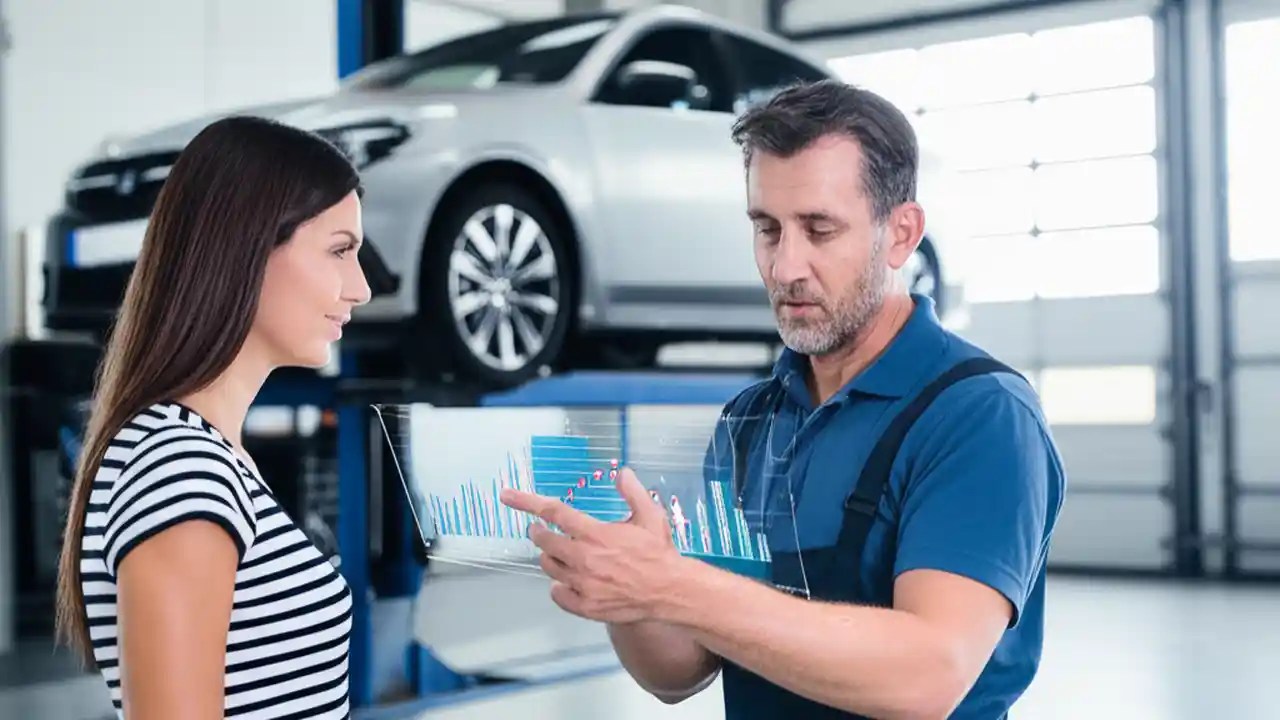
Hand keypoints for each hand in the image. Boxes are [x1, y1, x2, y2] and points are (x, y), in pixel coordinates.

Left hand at [500, 467, 680, 624]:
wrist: (669, 590)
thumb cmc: (658, 553)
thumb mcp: (650, 515)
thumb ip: (633, 492)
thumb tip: (622, 473)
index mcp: (595, 534)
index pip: (553, 513)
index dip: (527, 501)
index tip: (508, 496)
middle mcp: (584, 559)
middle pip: (545, 541)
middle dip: (539, 533)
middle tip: (539, 530)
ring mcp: (583, 585)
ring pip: (549, 567)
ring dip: (549, 558)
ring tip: (557, 554)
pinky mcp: (586, 606)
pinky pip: (558, 595)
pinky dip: (558, 587)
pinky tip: (565, 582)